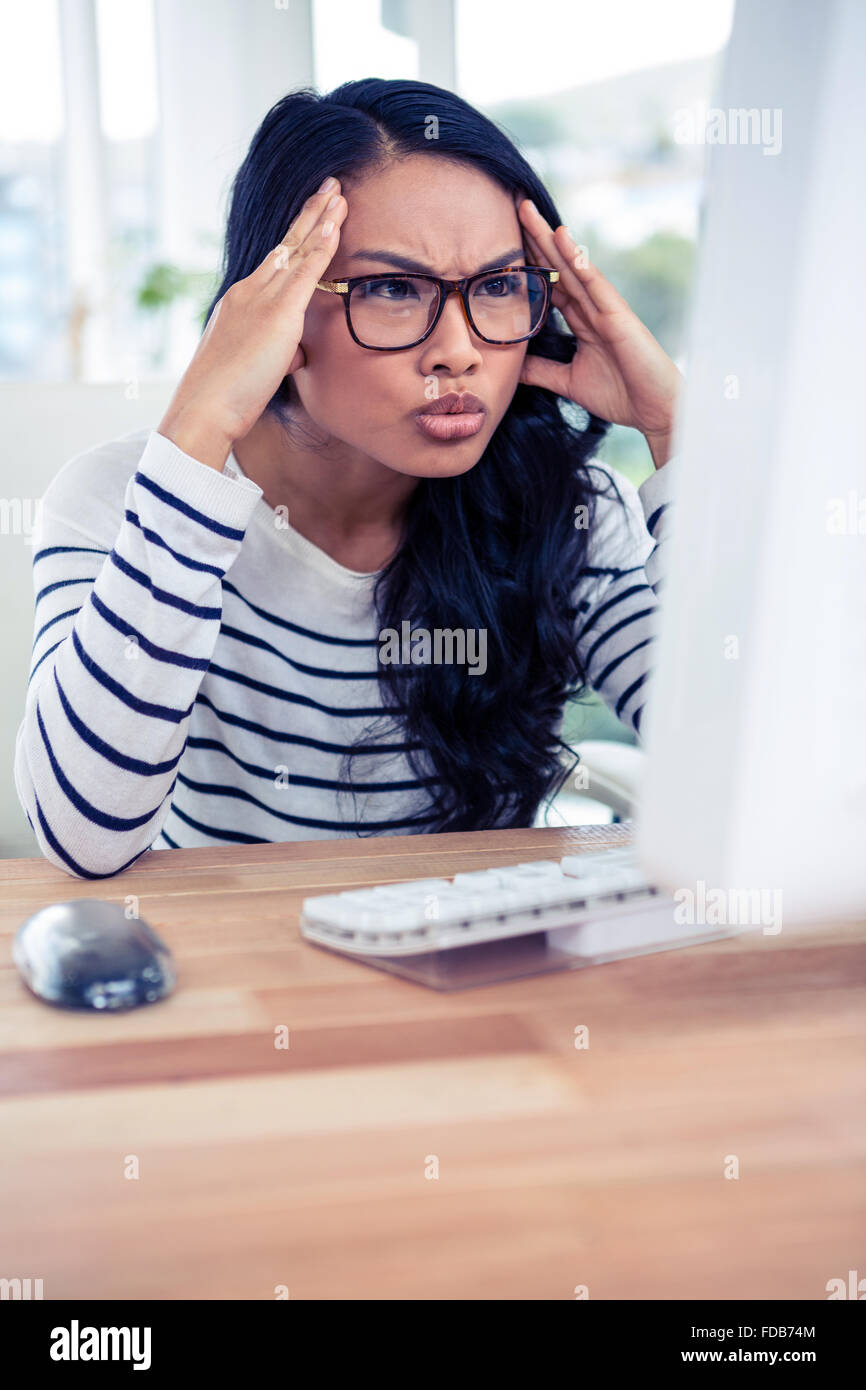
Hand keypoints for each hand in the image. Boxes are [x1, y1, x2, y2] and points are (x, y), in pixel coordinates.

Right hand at [159, 178, 347, 451]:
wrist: (204, 408)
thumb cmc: (224, 399)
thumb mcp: (256, 369)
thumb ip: (280, 353)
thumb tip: (297, 353)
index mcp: (240, 302)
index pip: (274, 263)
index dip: (295, 238)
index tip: (311, 216)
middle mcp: (248, 292)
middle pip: (286, 245)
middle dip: (309, 214)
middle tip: (329, 187)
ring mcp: (261, 299)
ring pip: (297, 250)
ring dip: (320, 218)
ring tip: (338, 192)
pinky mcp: (277, 314)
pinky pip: (305, 271)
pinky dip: (322, 245)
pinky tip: (335, 223)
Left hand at [516, 198, 681, 462]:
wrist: (655, 411)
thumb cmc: (621, 394)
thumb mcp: (569, 382)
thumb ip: (542, 371)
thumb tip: (513, 366)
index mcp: (582, 321)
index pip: (551, 286)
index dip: (530, 265)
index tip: (505, 244)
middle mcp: (592, 308)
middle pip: (558, 268)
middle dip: (536, 240)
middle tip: (515, 208)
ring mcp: (606, 308)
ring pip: (573, 267)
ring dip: (551, 240)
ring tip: (530, 213)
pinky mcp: (619, 315)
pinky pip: (595, 284)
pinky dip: (579, 262)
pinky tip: (563, 239)